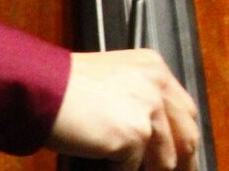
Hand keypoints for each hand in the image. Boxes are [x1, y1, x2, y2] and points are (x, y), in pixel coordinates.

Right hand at [47, 48, 200, 168]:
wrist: (41, 88)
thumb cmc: (62, 88)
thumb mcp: (111, 81)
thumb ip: (136, 100)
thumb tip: (147, 136)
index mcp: (154, 68)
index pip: (184, 109)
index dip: (184, 136)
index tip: (183, 156)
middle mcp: (158, 84)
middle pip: (187, 133)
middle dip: (183, 161)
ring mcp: (149, 108)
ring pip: (165, 158)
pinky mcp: (135, 133)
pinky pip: (133, 168)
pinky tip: (103, 167)